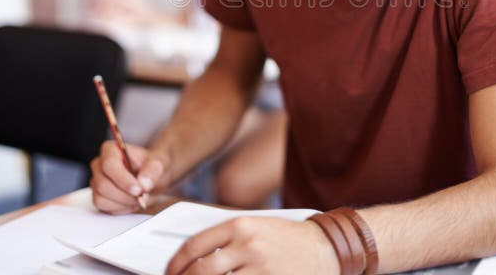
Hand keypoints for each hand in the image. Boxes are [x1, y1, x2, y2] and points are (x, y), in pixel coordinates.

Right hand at [90, 142, 166, 213]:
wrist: (150, 179)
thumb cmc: (150, 167)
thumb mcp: (157, 164)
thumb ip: (152, 171)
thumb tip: (144, 183)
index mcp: (111, 150)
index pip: (109, 165)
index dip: (123, 180)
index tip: (138, 189)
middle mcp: (99, 165)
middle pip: (102, 184)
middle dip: (125, 195)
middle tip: (142, 196)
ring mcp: (97, 182)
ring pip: (101, 199)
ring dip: (123, 203)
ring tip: (139, 199)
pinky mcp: (98, 197)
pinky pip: (103, 208)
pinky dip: (120, 209)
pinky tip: (131, 203)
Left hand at [165, 216, 339, 274]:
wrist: (325, 247)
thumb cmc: (289, 239)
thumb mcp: (257, 227)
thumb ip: (226, 239)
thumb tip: (194, 259)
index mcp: (240, 225)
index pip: (194, 245)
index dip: (176, 264)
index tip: (170, 273)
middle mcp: (247, 244)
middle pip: (200, 270)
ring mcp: (258, 266)